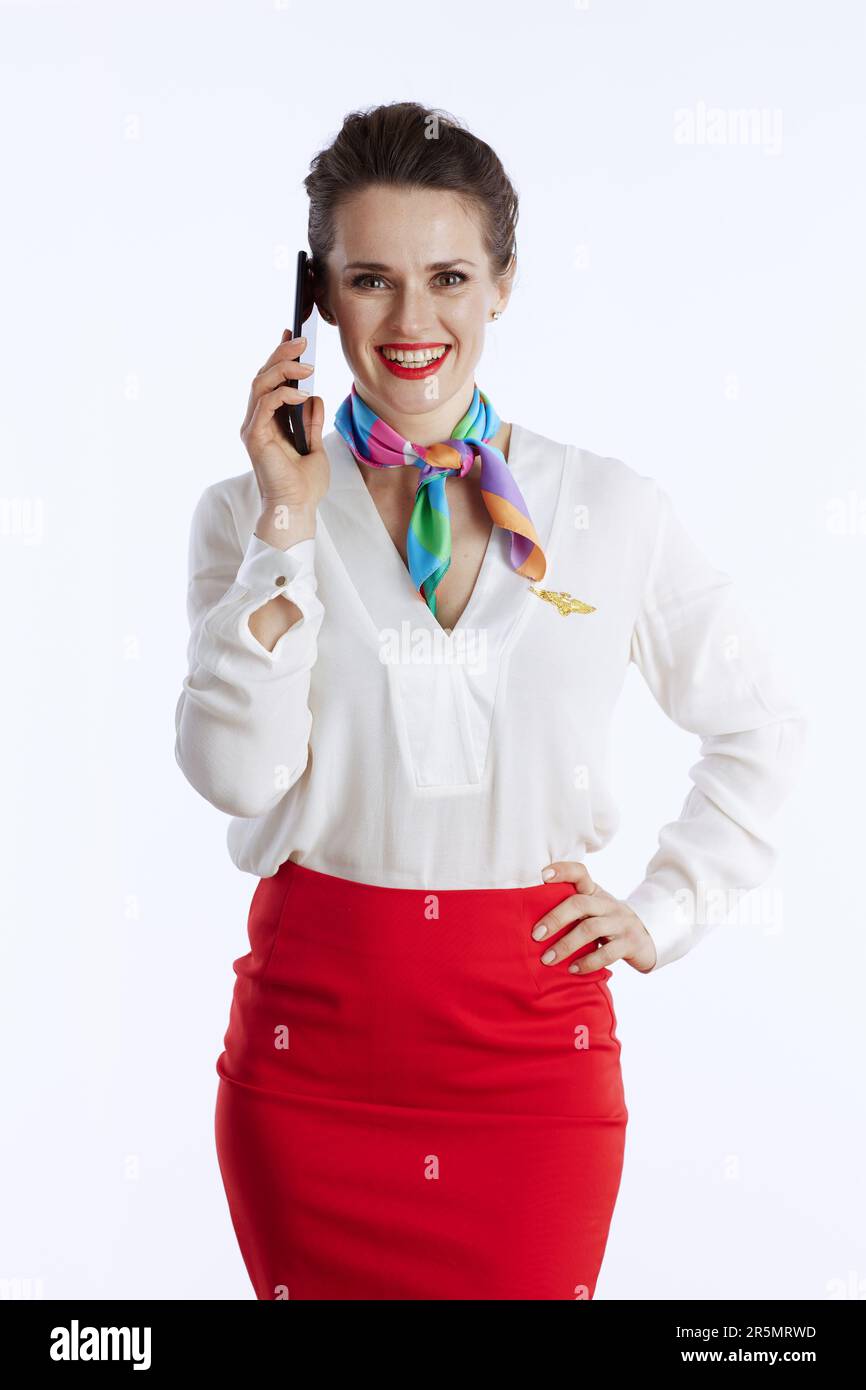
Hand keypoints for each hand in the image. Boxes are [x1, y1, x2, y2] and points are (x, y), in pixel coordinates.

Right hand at [240, 329, 329, 511]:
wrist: (298, 508)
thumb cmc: (305, 484)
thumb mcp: (314, 445)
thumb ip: (311, 421)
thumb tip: (314, 396)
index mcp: (269, 421)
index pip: (271, 381)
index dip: (280, 356)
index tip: (294, 337)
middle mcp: (257, 421)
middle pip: (263, 376)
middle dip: (281, 354)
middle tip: (302, 341)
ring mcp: (254, 427)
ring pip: (261, 384)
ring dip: (283, 368)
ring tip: (307, 364)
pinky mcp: (255, 436)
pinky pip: (265, 403)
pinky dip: (282, 393)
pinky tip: (302, 392)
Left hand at [530, 861, 656, 974]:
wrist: (645, 939)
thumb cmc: (606, 924)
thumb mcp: (592, 910)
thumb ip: (570, 909)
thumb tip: (529, 922)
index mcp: (594, 892)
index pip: (580, 873)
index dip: (562, 870)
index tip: (542, 875)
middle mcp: (607, 903)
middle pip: (579, 903)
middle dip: (555, 918)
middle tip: (535, 935)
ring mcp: (620, 922)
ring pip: (591, 928)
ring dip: (566, 945)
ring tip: (547, 959)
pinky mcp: (629, 943)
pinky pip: (607, 953)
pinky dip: (587, 962)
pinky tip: (572, 969)